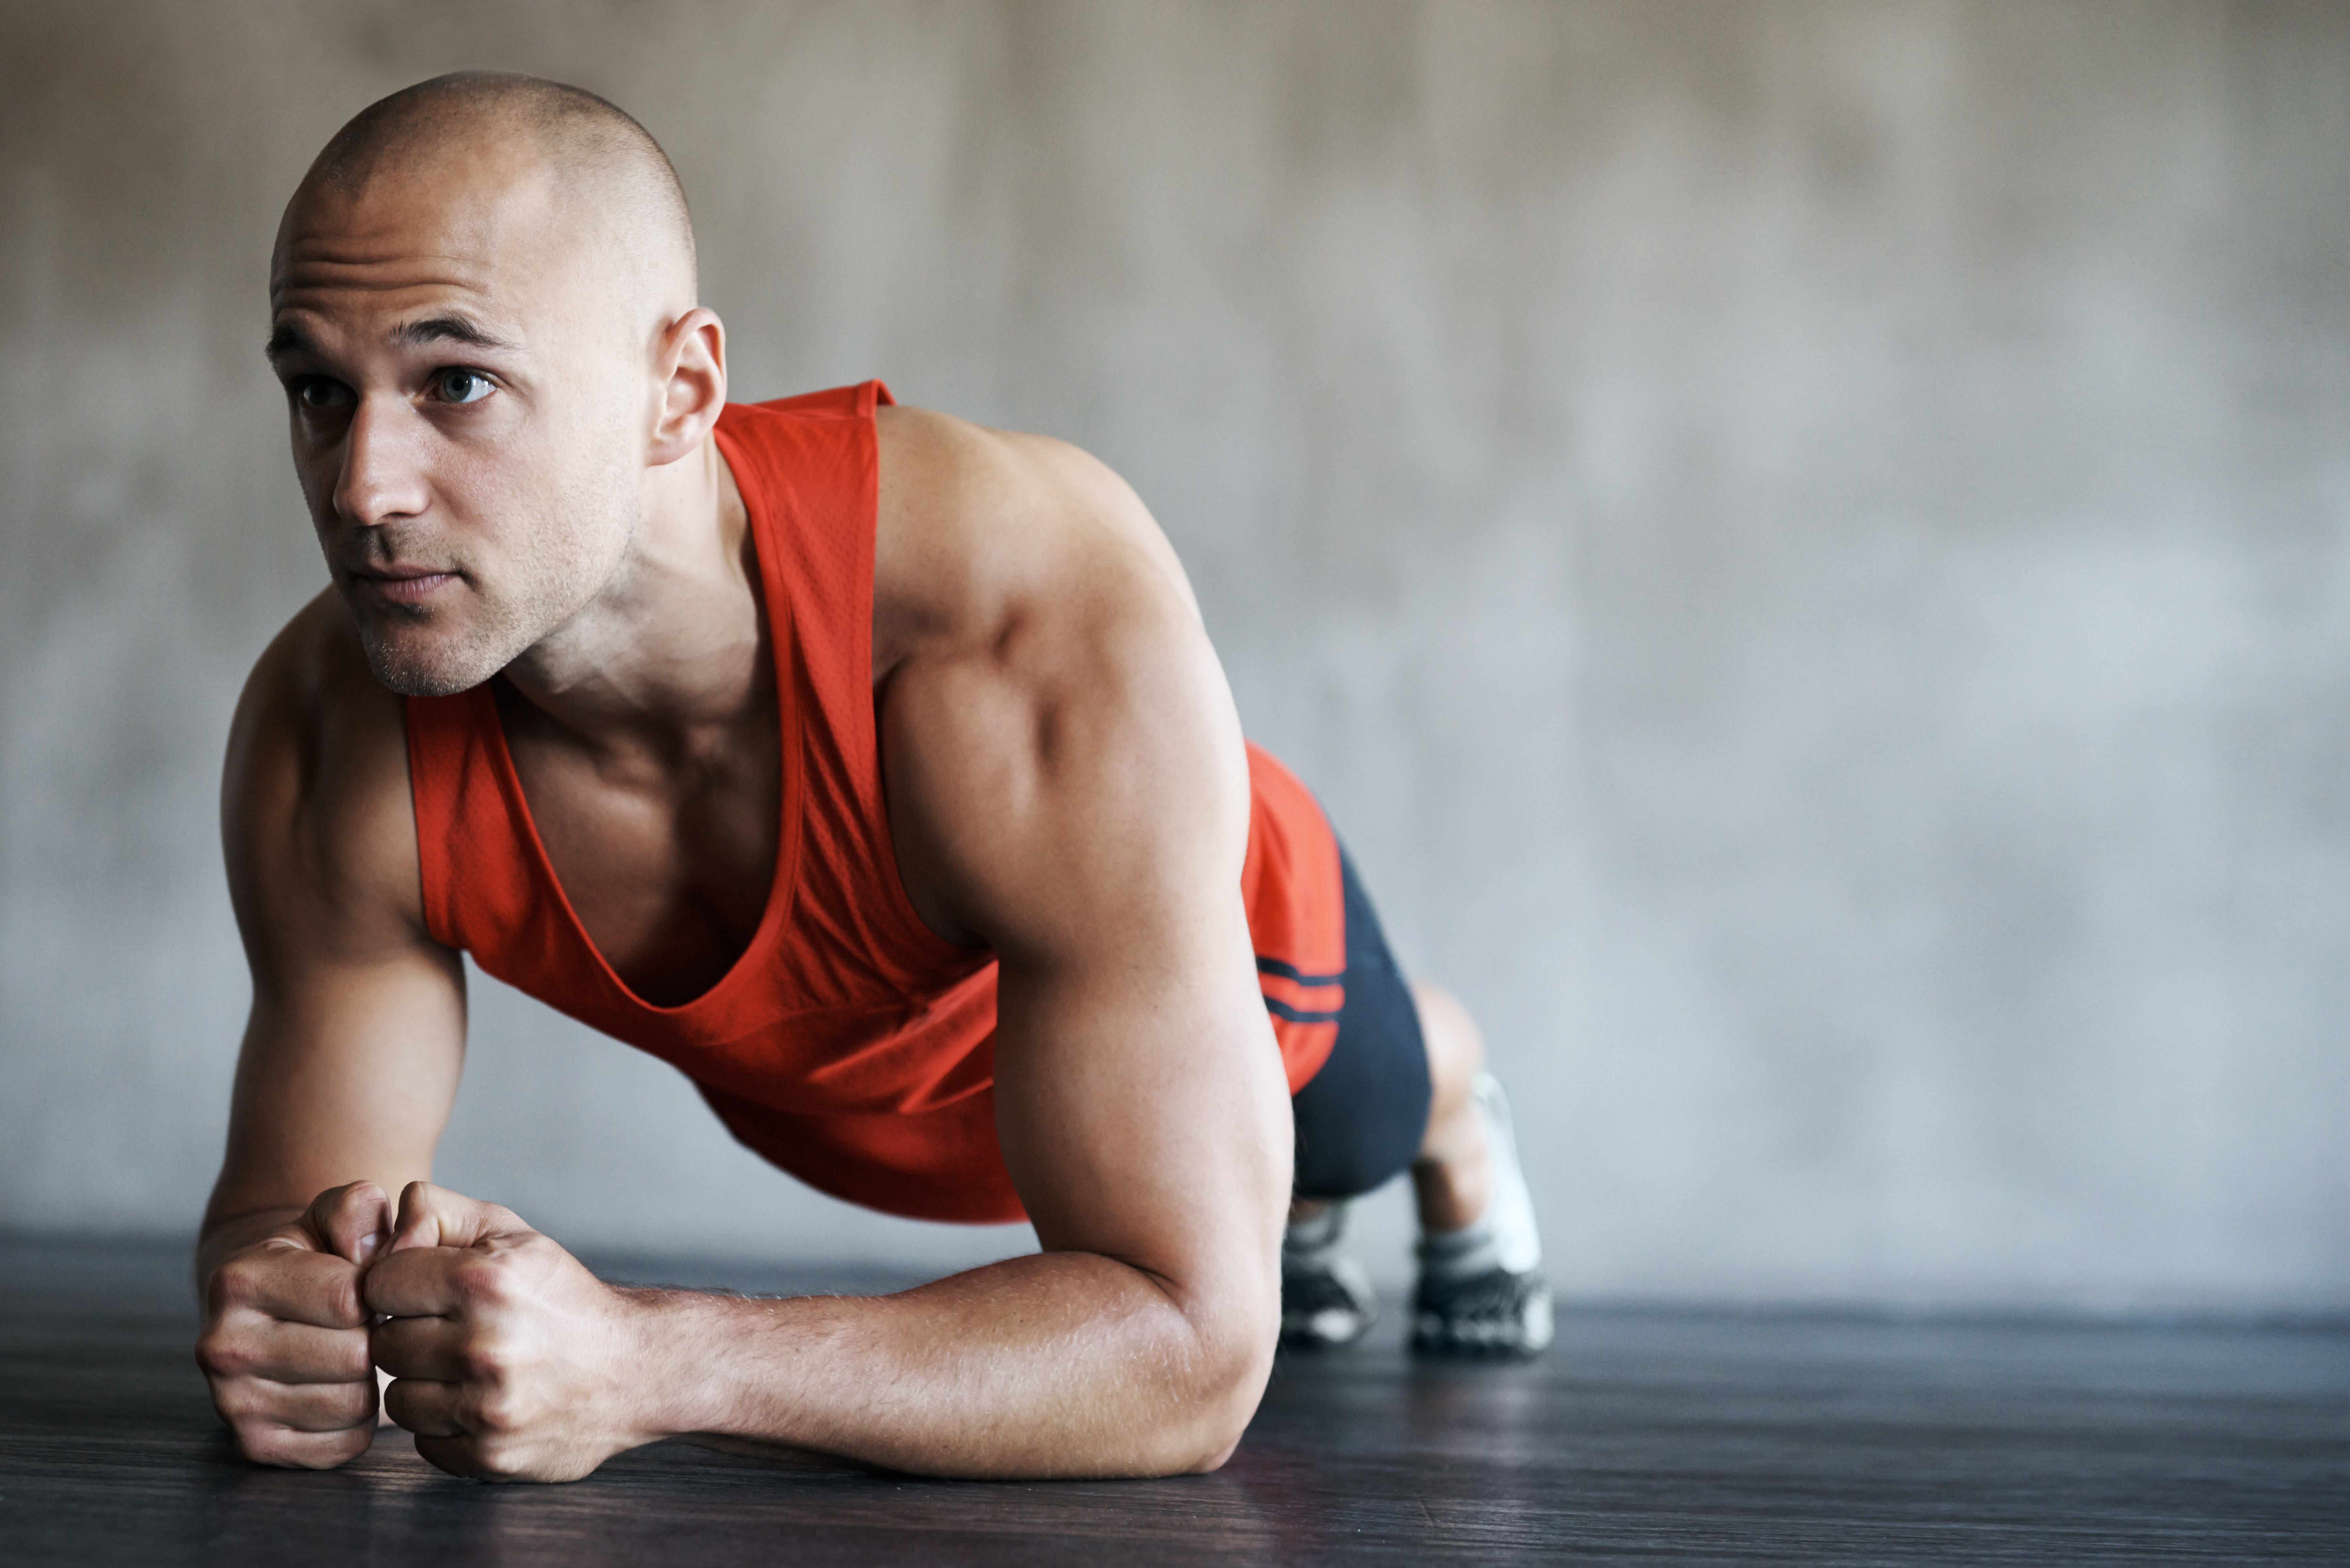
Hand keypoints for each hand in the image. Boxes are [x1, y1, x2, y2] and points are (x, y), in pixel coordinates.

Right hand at [196, 1181, 391, 1467]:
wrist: (275, 1309)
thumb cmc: (319, 1257)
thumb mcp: (336, 1215)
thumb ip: (359, 1208)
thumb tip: (381, 1243)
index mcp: (238, 1280)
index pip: (350, 1300)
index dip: (379, 1292)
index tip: (368, 1286)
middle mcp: (222, 1346)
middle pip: (354, 1356)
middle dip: (376, 1338)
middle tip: (366, 1326)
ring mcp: (232, 1404)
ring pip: (352, 1404)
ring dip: (371, 1380)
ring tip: (353, 1354)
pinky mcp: (256, 1446)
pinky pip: (344, 1444)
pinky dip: (359, 1421)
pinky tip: (343, 1389)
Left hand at [365, 1182, 663, 1481]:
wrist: (636, 1368)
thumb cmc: (565, 1298)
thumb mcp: (512, 1234)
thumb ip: (438, 1212)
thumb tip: (384, 1233)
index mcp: (485, 1282)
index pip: (379, 1284)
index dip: (399, 1286)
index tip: (427, 1292)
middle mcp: (484, 1347)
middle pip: (383, 1343)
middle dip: (412, 1334)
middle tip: (454, 1331)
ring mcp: (487, 1408)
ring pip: (398, 1399)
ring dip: (426, 1384)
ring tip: (469, 1369)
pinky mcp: (491, 1456)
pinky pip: (424, 1442)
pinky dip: (447, 1425)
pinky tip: (482, 1402)